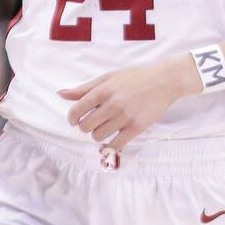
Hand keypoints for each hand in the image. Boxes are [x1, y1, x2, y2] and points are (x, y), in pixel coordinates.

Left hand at [59, 54, 200, 149]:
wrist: (163, 81)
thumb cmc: (134, 78)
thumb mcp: (108, 77)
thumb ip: (84, 88)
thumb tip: (60, 94)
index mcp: (104, 90)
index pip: (77, 110)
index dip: (72, 118)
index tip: (74, 120)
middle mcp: (113, 103)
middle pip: (85, 126)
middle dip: (85, 126)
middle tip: (91, 123)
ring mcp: (125, 116)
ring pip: (98, 136)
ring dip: (97, 134)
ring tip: (104, 127)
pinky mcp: (136, 127)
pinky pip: (115, 145)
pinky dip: (108, 147)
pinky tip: (109, 142)